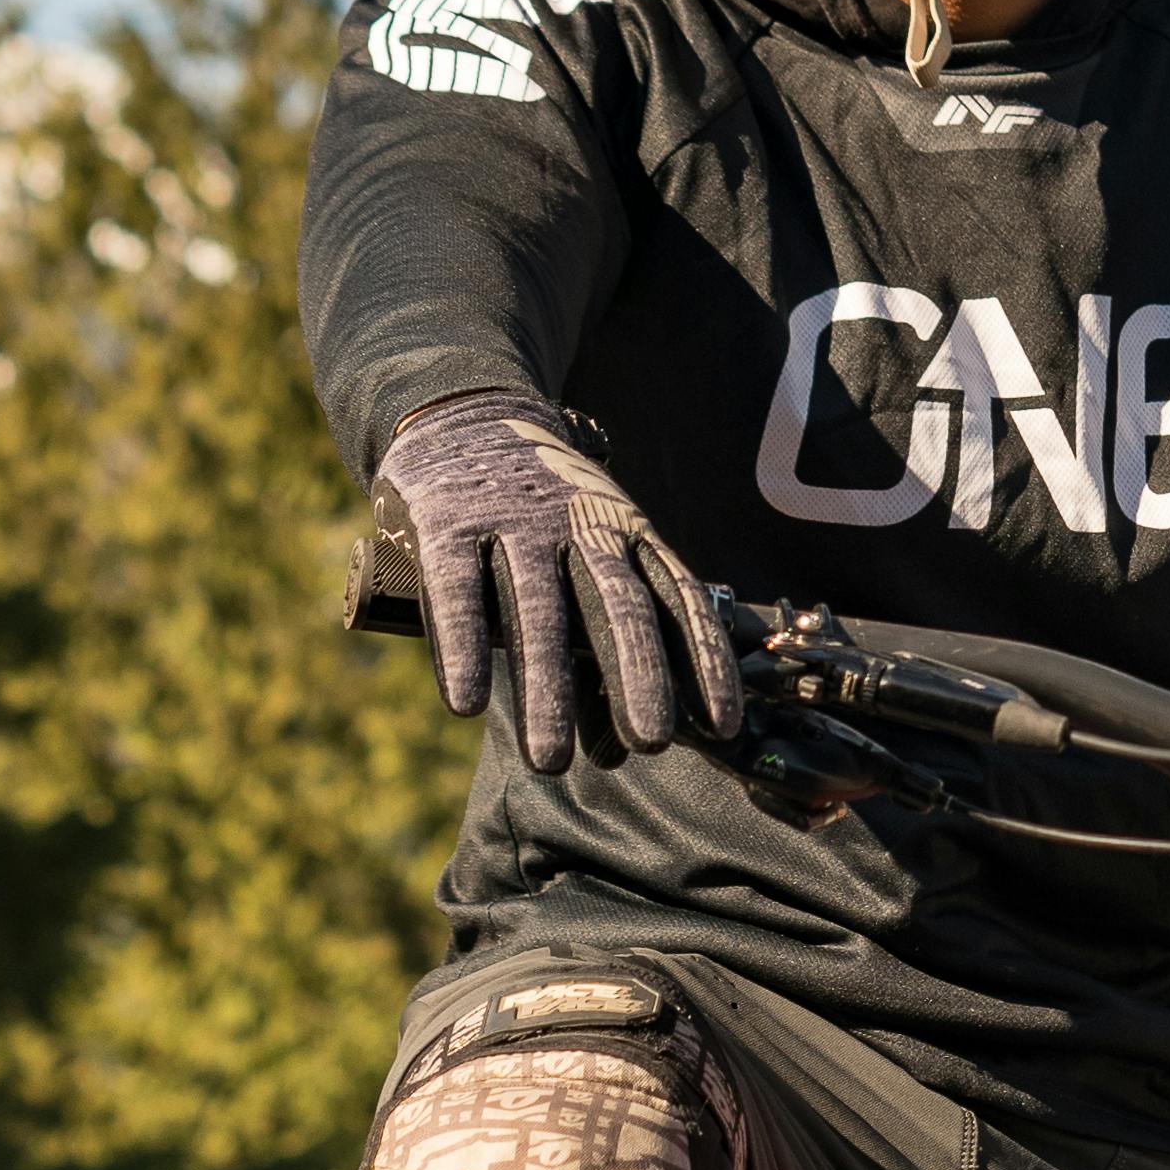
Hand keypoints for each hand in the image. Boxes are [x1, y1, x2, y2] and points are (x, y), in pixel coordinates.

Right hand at [372, 396, 742, 777]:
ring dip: (546, 688)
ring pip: (537, 612)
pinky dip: (462, 648)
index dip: (705, 661)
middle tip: (651, 743)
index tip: (723, 725)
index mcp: (626, 530)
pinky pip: (456, 593)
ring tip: (551, 761)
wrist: (464, 408)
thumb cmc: (541, 506)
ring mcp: (513, 521)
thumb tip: (630, 743)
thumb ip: (611, 623)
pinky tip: (465, 704)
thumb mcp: (596, 538)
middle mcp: (579, 525)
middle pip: (617, 607)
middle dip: (638, 676)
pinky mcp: (446, 522)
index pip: (680, 597)